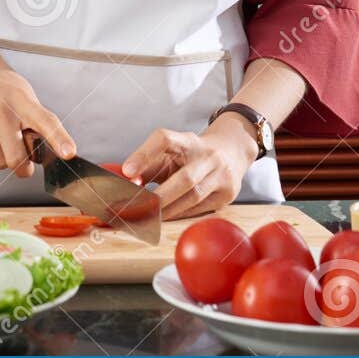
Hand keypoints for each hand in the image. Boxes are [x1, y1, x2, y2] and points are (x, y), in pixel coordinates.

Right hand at [0, 36, 75, 176]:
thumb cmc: (2, 83)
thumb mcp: (25, 95)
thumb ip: (37, 120)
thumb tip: (51, 150)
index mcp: (22, 100)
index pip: (45, 121)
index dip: (59, 139)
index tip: (68, 152)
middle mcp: (0, 109)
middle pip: (16, 158)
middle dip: (23, 168)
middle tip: (26, 163)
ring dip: (4, 158)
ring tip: (3, 138)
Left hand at [124, 115, 259, 220]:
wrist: (232, 151)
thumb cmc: (192, 155)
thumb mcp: (171, 153)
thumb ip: (149, 165)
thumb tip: (126, 182)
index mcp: (188, 141)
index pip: (165, 140)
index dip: (145, 154)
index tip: (127, 171)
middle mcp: (208, 156)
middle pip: (184, 178)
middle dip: (158, 198)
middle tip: (135, 209)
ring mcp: (222, 174)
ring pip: (194, 196)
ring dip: (168, 210)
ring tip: (147, 217)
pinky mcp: (228, 193)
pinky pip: (201, 208)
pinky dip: (180, 215)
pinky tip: (166, 218)